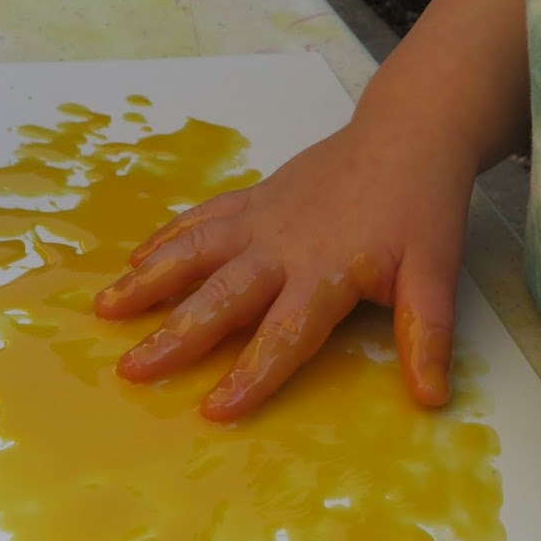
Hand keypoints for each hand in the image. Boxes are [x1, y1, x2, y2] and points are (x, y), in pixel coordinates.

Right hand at [94, 115, 478, 421]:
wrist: (409, 133)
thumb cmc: (421, 209)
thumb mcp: (437, 273)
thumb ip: (427, 334)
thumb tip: (431, 398)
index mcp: (326, 272)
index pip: (285, 334)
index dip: (251, 373)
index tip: (215, 408)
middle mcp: (282, 247)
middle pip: (222, 296)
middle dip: (176, 335)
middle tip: (132, 368)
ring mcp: (261, 219)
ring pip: (195, 251)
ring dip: (149, 281)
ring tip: (104, 309)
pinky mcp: (253, 197)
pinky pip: (202, 219)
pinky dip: (166, 239)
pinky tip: (134, 260)